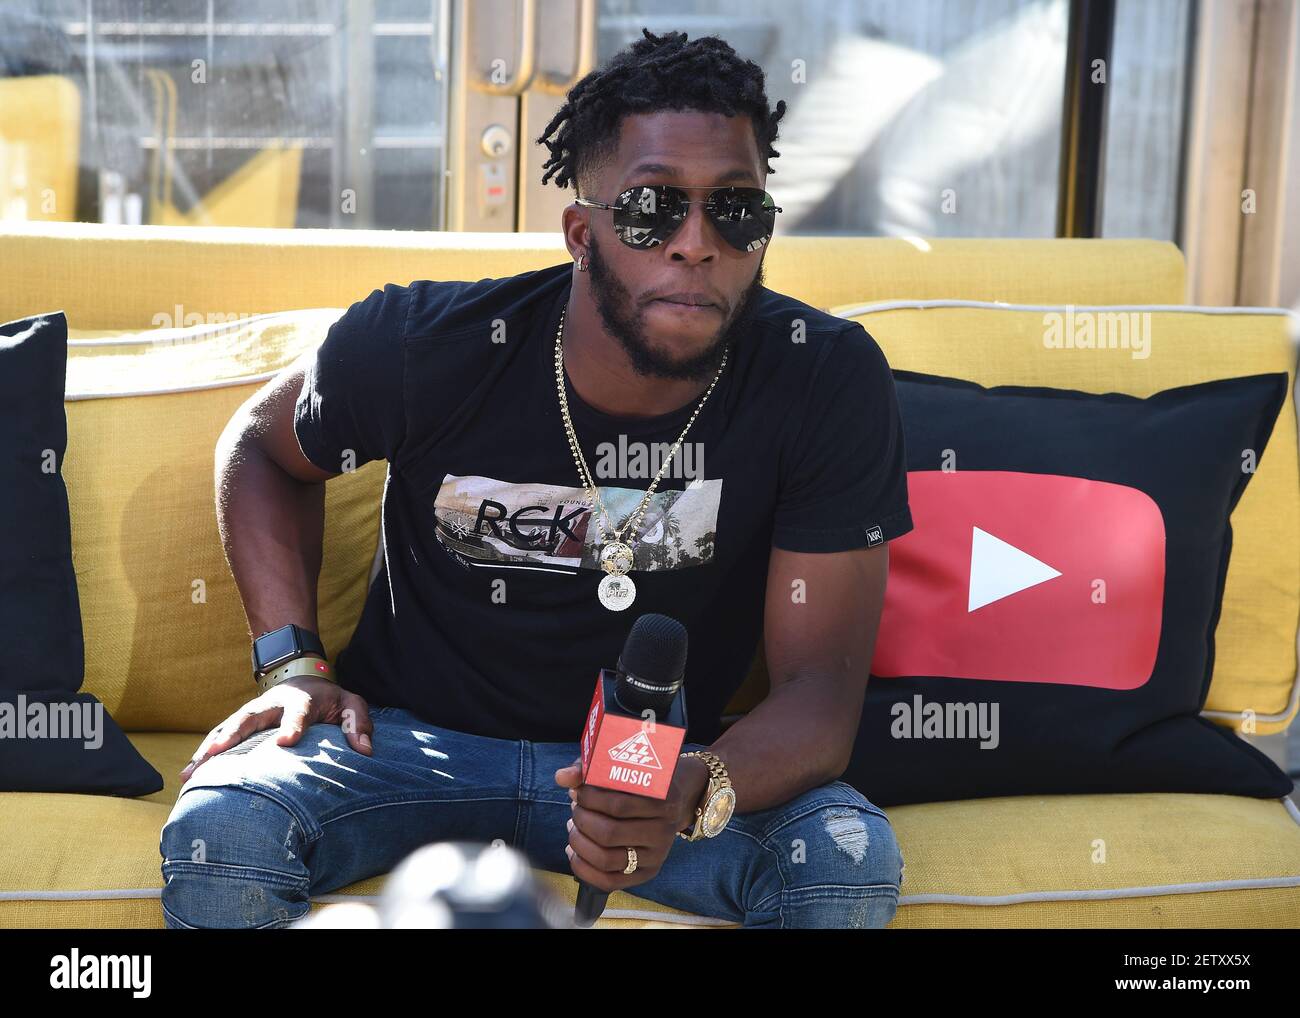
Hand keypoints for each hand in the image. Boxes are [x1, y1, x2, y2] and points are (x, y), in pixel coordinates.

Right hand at [179, 676, 373, 781]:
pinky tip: (188, 775)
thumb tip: (365, 750)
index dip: (292, 724)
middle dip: (231, 734)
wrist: (303, 678)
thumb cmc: (329, 699)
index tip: (286, 741)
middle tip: (214, 753)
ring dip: (208, 749)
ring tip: (190, 773)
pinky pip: (220, 739)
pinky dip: (204, 755)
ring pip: (227, 729)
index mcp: (301, 700)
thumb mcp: (351, 704)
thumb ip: (359, 723)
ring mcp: (253, 715)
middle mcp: (271, 706)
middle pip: (248, 718)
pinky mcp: (242, 726)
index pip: (298, 711)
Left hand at [554, 753, 709, 892]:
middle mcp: (664, 831)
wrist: (674, 799)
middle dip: (582, 820)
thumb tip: (561, 777)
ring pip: (606, 858)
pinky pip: (608, 881)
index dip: (590, 799)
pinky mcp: (647, 872)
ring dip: (579, 842)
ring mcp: (656, 855)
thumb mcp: (623, 768)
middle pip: (609, 833)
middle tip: (576, 809)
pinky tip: (573, 851)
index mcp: (663, 801)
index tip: (578, 791)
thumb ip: (591, 770)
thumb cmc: (641, 782)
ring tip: (573, 827)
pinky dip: (582, 867)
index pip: (618, 805)